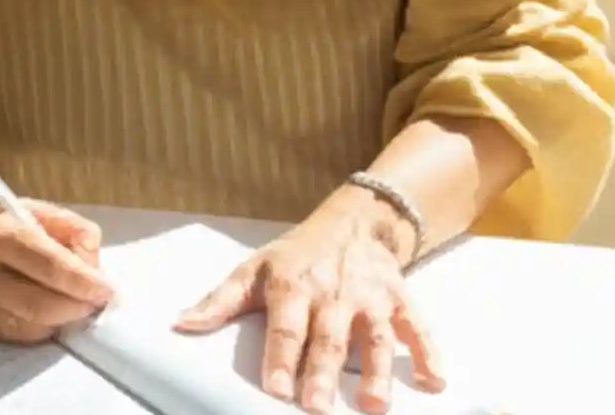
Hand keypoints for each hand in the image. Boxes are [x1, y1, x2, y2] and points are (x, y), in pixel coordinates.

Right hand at [0, 198, 114, 343]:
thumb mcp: (34, 208)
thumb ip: (71, 230)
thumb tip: (93, 267)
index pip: (47, 264)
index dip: (82, 282)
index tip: (107, 290)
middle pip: (37, 304)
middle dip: (76, 308)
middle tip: (98, 305)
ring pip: (26, 326)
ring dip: (62, 322)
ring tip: (80, 310)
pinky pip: (12, 335)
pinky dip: (41, 331)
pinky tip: (54, 318)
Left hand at [174, 188, 444, 413]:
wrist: (353, 220)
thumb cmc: (297, 254)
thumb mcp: (254, 268)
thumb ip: (220, 301)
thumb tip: (180, 324)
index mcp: (293, 286)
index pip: (285, 326)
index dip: (280, 356)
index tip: (275, 387)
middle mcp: (333, 293)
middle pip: (328, 337)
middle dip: (322, 371)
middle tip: (317, 406)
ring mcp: (369, 298)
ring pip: (374, 337)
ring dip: (376, 371)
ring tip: (373, 404)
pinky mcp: (398, 300)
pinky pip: (417, 326)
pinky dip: (429, 351)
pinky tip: (434, 379)